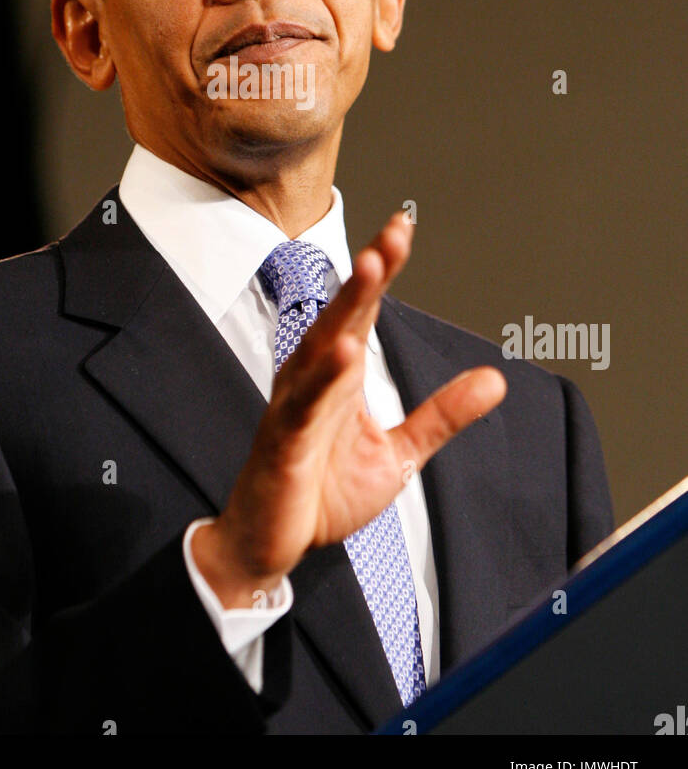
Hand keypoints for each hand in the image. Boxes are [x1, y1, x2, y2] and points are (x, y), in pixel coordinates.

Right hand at [192, 211, 506, 607]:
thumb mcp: (398, 454)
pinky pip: (305, 404)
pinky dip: (323, 378)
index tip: (402, 226)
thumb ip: (441, 415)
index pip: (365, 310)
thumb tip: (494, 380)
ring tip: (370, 269)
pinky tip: (343, 354)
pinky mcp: (285, 439)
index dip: (383, 267)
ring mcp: (297, 404)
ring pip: (322, 345)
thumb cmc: (322, 490)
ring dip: (346, 307)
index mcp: (340, 373)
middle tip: (393, 234)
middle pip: (344, 314)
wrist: (274, 542)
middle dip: (369, 272)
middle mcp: (316, 377)